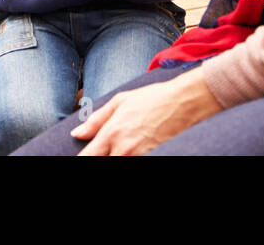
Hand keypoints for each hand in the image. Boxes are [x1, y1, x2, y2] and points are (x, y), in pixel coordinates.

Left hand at [71, 67, 223, 155]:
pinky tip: (135, 151)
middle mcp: (124, 149)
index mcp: (112, 132)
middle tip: (106, 151)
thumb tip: (78, 134)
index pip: (87, 157)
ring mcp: (141, 156)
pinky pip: (138, 163)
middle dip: (102, 158)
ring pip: (119, 164)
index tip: (85, 157)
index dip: (84, 159)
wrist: (185, 102)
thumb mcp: (121, 101)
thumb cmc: (153, 98)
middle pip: (102, 163)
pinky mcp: (156, 158)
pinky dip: (132, 158)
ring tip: (123, 149)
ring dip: (118, 158)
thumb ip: (96, 119)